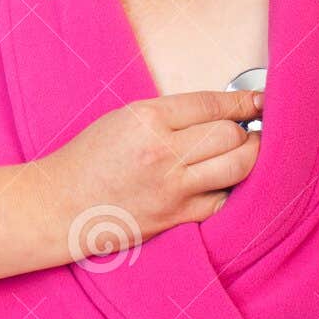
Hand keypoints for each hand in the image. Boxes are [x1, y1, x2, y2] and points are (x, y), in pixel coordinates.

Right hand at [47, 87, 262, 259]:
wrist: (59, 205)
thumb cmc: (87, 159)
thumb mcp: (123, 118)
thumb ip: (169, 116)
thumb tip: (217, 114)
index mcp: (147, 119)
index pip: (212, 105)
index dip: (243, 102)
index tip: (258, 100)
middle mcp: (162, 152)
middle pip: (231, 136)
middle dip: (248, 131)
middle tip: (252, 129)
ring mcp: (171, 188)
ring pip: (236, 168)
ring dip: (249, 158)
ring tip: (249, 152)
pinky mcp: (175, 218)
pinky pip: (221, 201)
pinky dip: (229, 189)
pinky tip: (224, 181)